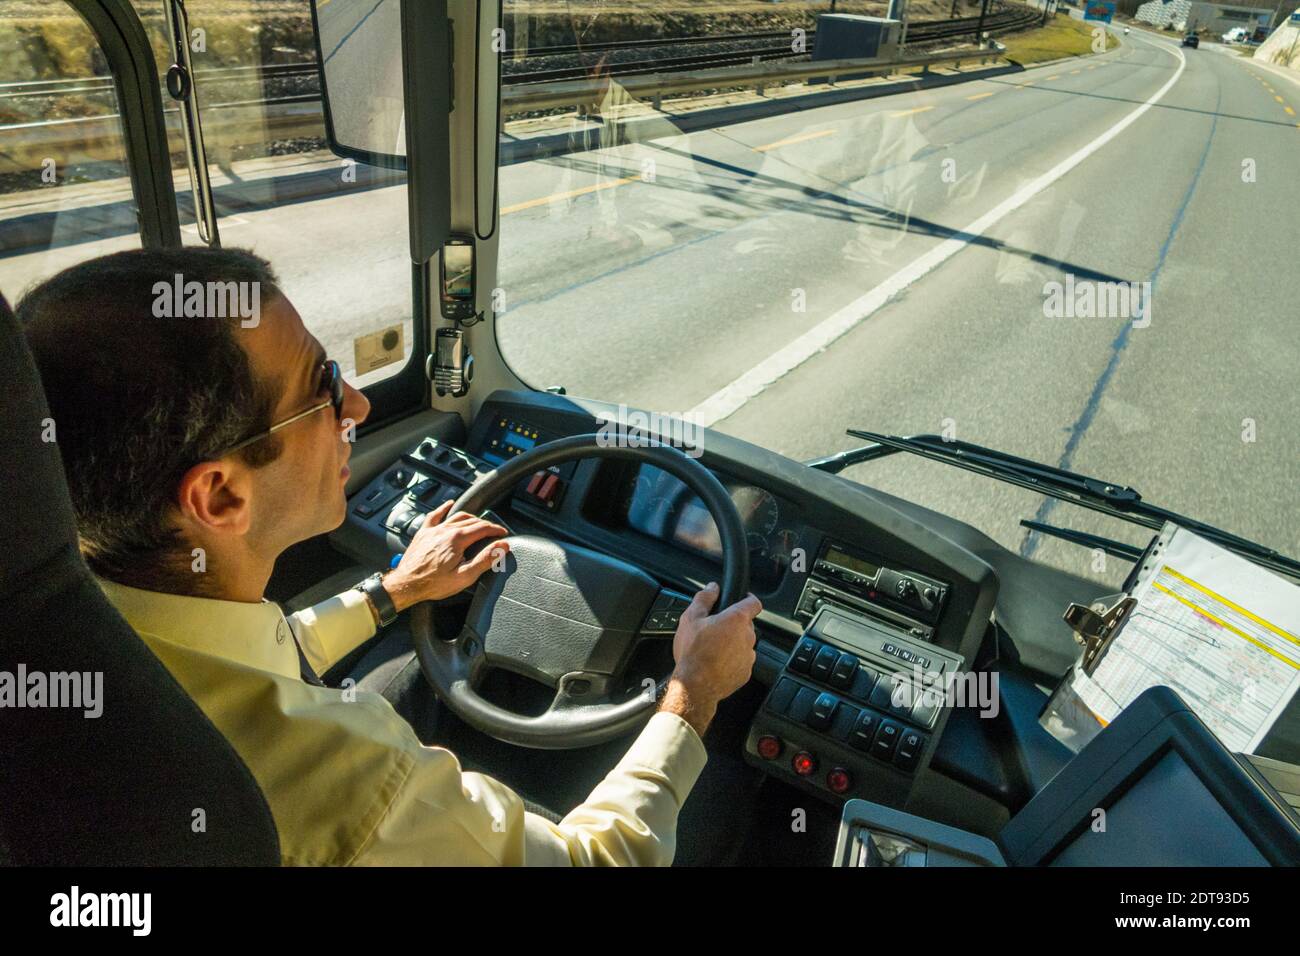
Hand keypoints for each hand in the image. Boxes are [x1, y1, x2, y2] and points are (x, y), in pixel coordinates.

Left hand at [380, 500, 509, 612]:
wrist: (406, 585)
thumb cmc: (433, 583)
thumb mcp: (465, 576)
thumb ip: (485, 559)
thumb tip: (501, 547)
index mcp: (457, 539)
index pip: (483, 528)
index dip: (496, 530)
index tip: (503, 533)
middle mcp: (445, 530)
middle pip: (472, 521)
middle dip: (486, 525)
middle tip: (494, 532)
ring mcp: (433, 530)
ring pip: (456, 516)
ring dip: (471, 518)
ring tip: (479, 523)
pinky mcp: (423, 533)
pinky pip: (434, 515)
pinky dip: (444, 508)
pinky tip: (449, 505)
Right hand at [659, 582, 760, 737]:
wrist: (696, 685)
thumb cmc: (693, 652)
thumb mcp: (691, 618)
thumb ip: (704, 598)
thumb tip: (712, 587)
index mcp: (736, 619)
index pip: (754, 603)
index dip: (748, 599)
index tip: (743, 599)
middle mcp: (747, 636)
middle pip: (746, 625)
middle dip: (733, 625)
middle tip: (715, 629)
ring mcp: (748, 656)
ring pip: (743, 644)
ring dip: (733, 644)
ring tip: (713, 649)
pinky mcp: (745, 672)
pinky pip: (741, 661)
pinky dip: (732, 661)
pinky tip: (716, 663)